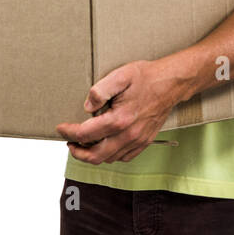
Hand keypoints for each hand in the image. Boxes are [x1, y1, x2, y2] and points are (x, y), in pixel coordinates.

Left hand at [55, 58, 186, 164]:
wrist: (172, 83)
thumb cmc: (147, 77)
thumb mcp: (120, 75)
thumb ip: (100, 90)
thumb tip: (87, 106)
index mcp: (119, 119)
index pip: (85, 134)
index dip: (68, 132)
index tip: (61, 128)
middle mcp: (129, 134)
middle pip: (95, 156)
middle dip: (78, 152)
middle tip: (70, 143)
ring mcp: (138, 140)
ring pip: (109, 159)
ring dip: (93, 155)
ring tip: (85, 144)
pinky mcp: (145, 141)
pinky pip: (123, 158)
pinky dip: (110, 155)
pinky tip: (105, 144)